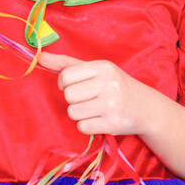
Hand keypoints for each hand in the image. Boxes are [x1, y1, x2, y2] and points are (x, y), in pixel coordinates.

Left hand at [36, 50, 152, 137]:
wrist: (146, 108)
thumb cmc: (115, 86)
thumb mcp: (95, 70)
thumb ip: (66, 64)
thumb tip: (38, 56)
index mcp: (103, 67)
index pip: (65, 76)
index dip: (65, 84)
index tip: (76, 86)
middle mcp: (108, 84)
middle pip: (68, 95)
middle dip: (74, 100)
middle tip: (89, 99)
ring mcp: (111, 105)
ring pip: (73, 112)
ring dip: (80, 114)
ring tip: (95, 109)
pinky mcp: (113, 124)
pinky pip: (82, 127)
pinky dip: (87, 126)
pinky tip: (100, 119)